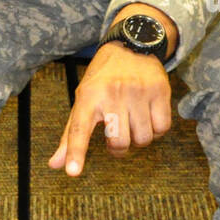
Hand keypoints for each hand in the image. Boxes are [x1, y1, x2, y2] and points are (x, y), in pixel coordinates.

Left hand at [48, 44, 171, 176]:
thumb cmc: (102, 81)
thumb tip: (56, 165)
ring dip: (139, 140)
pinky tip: (148, 119)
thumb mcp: (82, 102)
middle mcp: (112, 94)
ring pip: (143, 139)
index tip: (72, 172)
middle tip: (116, 137)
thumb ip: (71, 136)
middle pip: (119, 143)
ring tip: (132, 124)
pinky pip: (162, 128)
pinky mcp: (160, 91)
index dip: (76, 152)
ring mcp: (138, 92)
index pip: (79, 130)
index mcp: (88, 98)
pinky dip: (156, 131)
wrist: (130, 47)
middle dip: (119, 149)